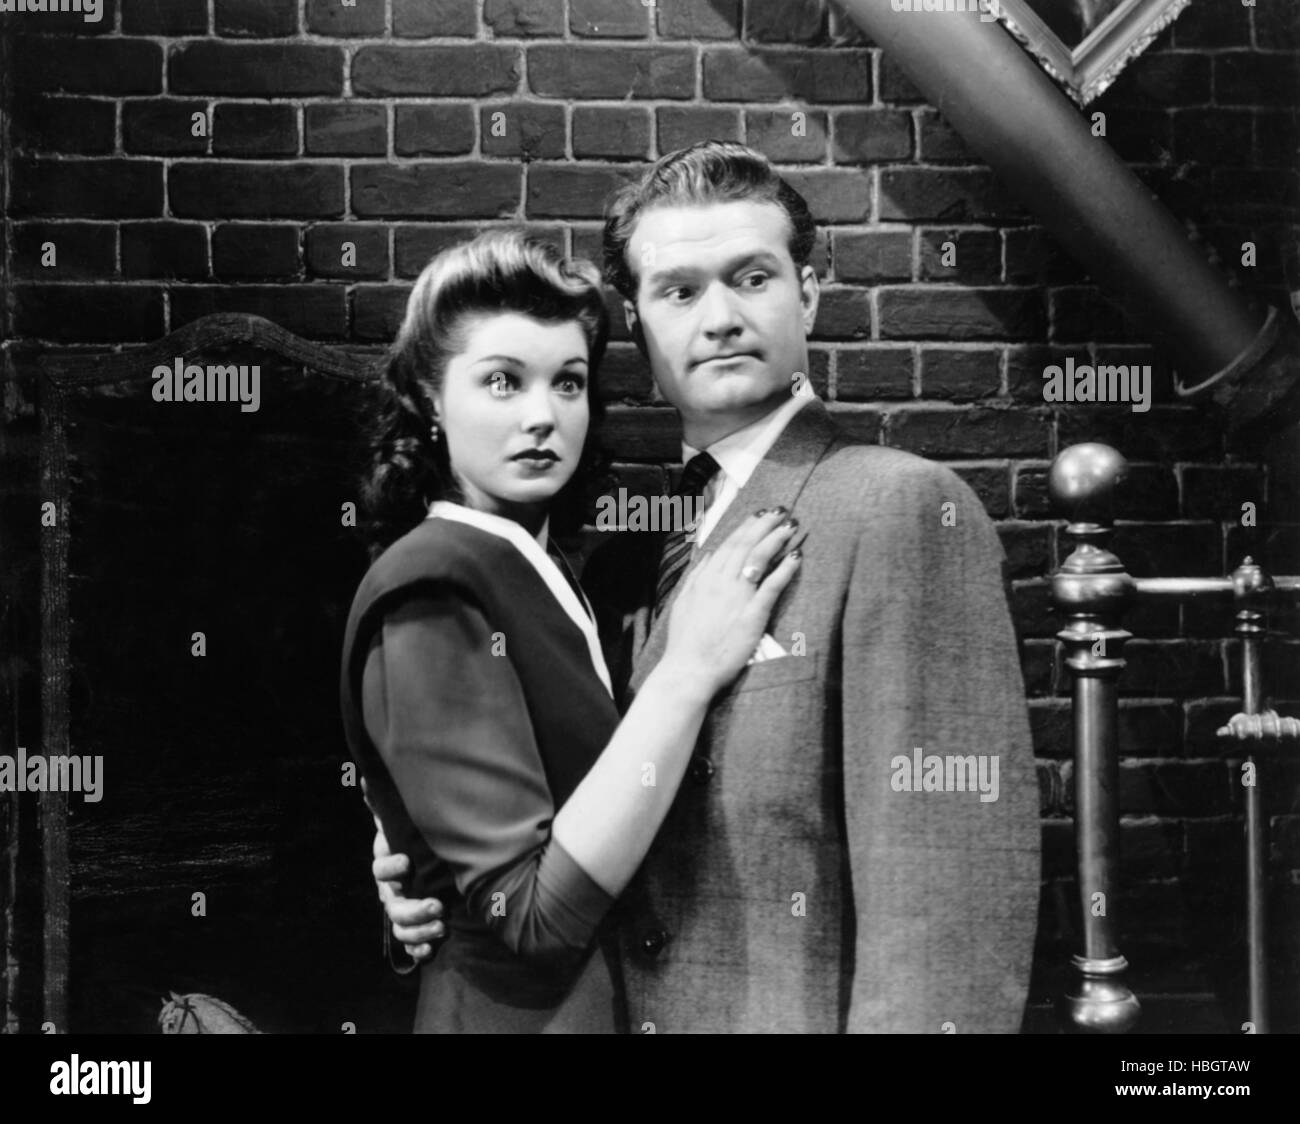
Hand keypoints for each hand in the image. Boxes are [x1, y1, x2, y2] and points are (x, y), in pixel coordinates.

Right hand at [369, 802, 443, 961]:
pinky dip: (419, 950)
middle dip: (413, 909)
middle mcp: (392, 892)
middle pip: (393, 906)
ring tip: (441, 926)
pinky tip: (430, 951)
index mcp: (389, 866)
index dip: (391, 867)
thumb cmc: (414, 838)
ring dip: (419, 931)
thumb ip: (388, 803)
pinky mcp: (415, 927)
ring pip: (401, 928)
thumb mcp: (403, 820)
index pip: (381, 869)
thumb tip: (367, 777)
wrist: (424, 859)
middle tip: (438, 905)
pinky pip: (410, 946)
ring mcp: (402, 911)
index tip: (407, 862)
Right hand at [662, 508, 801, 695]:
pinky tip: (796, 556)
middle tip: (781, 511)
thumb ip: (696, 577)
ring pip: (758, 558)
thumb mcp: (682, 603)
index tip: (758, 516)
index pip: (728, 545)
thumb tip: (707, 556)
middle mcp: (721, 582)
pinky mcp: (752, 615)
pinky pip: (772, 586)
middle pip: (746, 545)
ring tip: (791, 526)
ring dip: (776, 539)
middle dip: (764, 525)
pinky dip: (785, 569)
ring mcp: (737, 597)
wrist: (688, 670)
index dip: (746, 528)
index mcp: (705, 579)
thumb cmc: (685, 643)